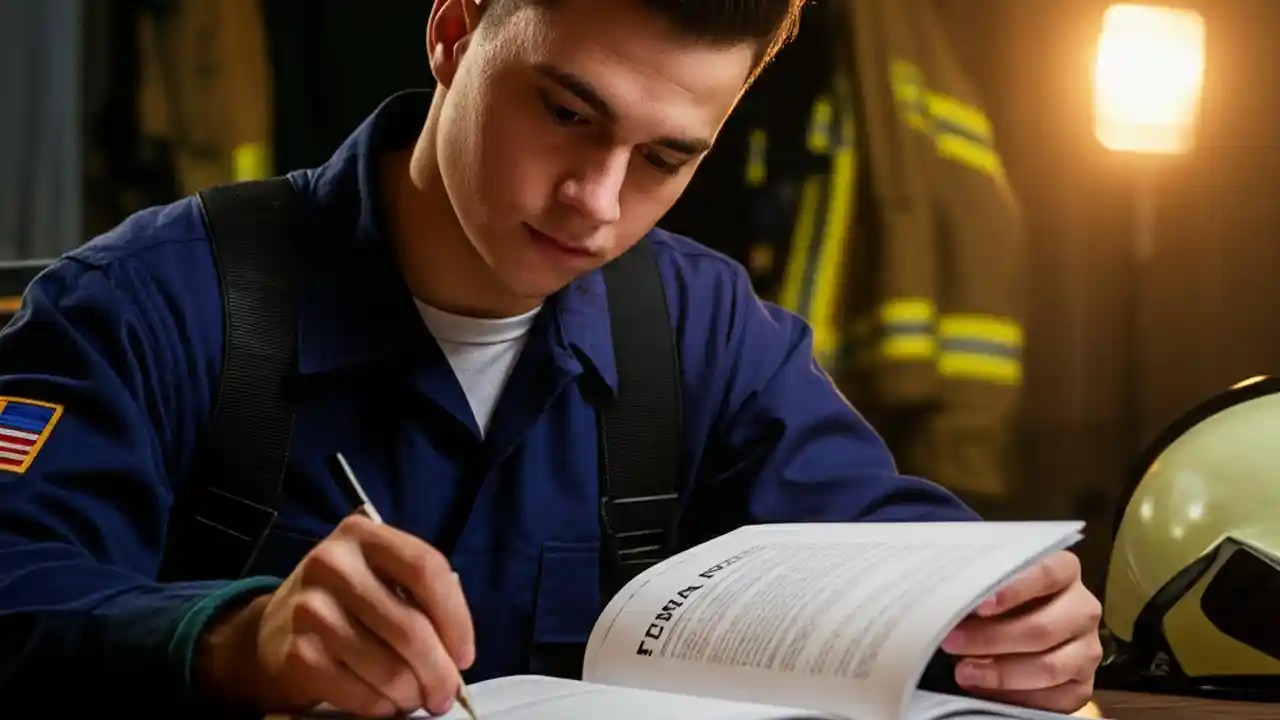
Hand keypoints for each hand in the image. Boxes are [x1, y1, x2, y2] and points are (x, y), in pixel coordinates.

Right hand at [197, 514, 474, 716]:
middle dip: (439, 671)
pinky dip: (380, 706)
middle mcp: (333, 564)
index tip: (465, 654)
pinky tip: (384, 703)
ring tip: (414, 698)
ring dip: (410, 694)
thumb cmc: (346, 603)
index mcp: (363, 535)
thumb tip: (456, 657)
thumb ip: (418, 599)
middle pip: (410, 626)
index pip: (427, 568)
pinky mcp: (296, 654)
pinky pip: (358, 692)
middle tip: (445, 694)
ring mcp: (310, 608)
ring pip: (387, 667)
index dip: (457, 617)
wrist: (273, 630)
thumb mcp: (379, 578)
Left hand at [940, 550, 1102, 713]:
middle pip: (1042, 628)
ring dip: (1000, 673)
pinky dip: (1016, 696)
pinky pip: (1054, 698)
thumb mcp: (988, 586)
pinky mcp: (1082, 685)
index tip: (980, 605)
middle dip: (991, 639)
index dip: (1014, 589)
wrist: (1012, 636)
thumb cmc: (994, 603)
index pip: (1047, 572)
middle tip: (952, 642)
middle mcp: (1084, 608)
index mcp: (1065, 571)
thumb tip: (953, 602)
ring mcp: (1088, 648)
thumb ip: (980, 588)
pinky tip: (986, 689)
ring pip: (1049, 666)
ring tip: (963, 671)